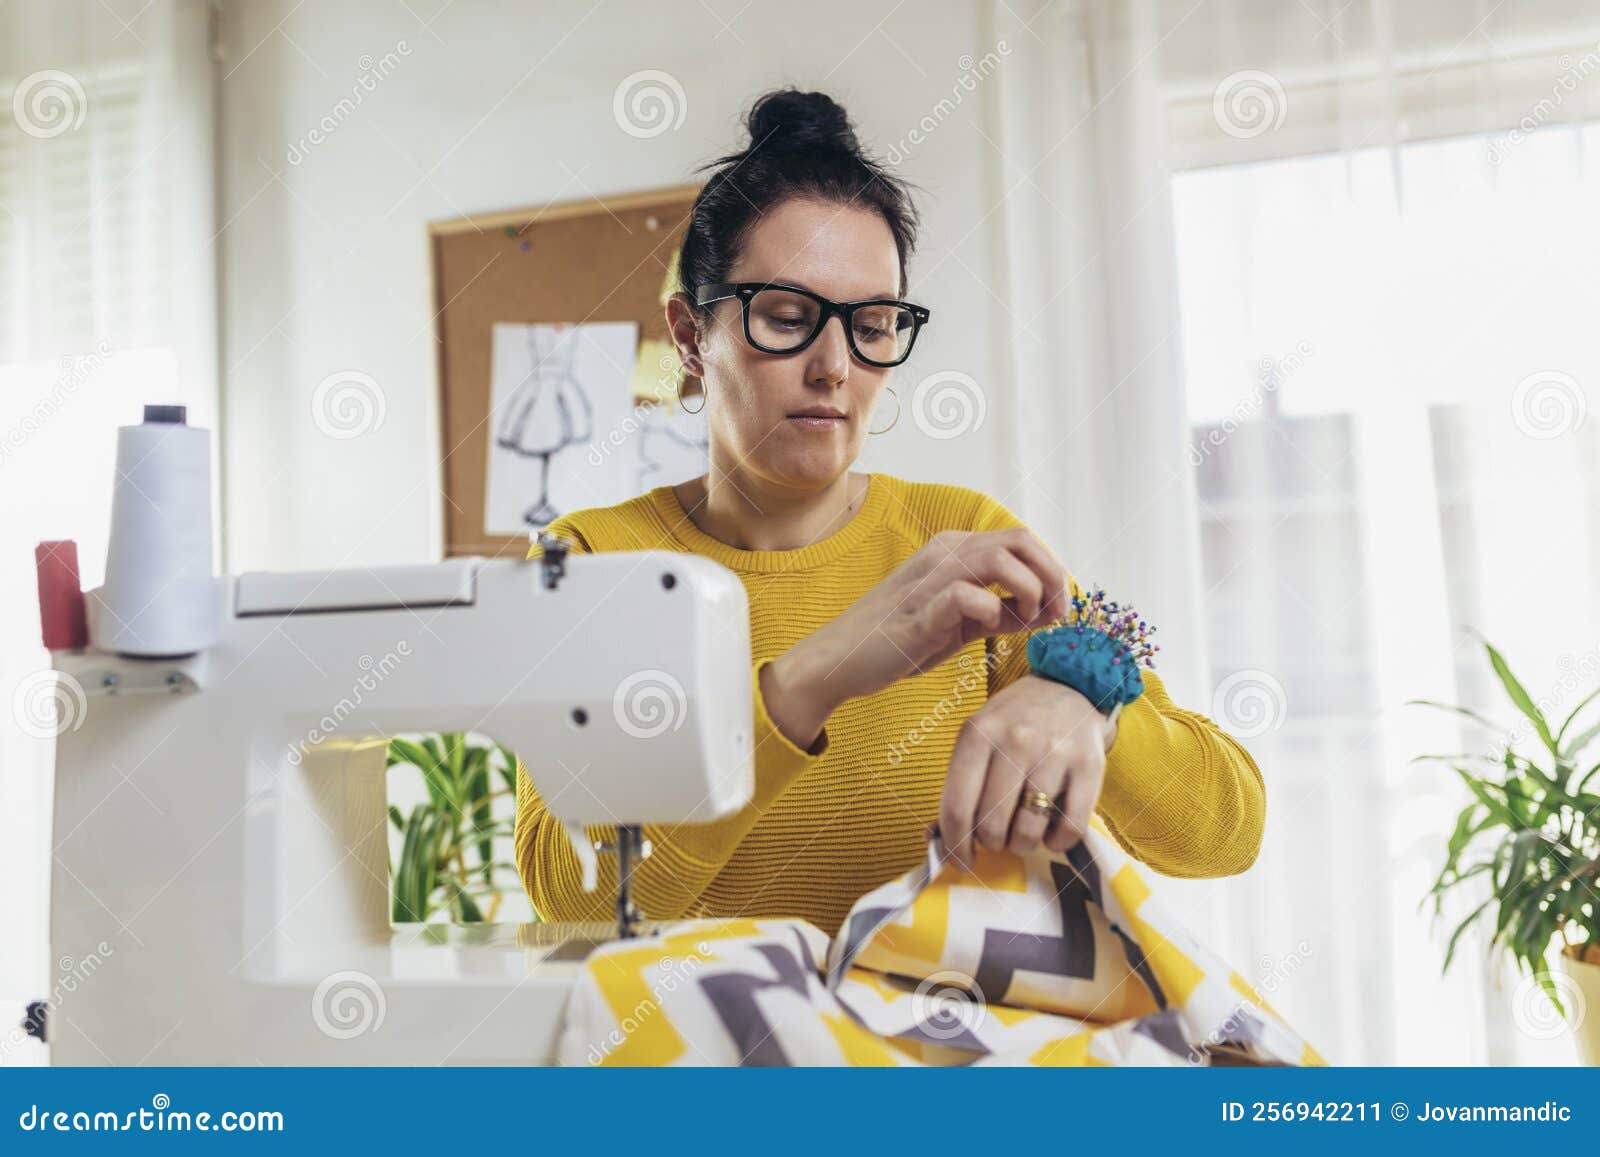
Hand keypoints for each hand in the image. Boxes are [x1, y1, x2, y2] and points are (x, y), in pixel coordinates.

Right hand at [763, 528, 1068, 749]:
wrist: (841, 658)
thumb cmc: (900, 639)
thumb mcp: (960, 622)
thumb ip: (999, 611)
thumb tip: (1046, 610)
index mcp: (955, 549)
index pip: (1021, 539)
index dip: (1052, 570)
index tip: (1058, 610)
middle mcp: (945, 553)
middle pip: (1020, 539)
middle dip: (1050, 576)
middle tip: (1054, 615)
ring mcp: (931, 578)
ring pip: (1000, 559)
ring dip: (1027, 592)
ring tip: (1024, 623)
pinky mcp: (920, 610)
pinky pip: (968, 597)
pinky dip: (992, 613)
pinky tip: (990, 632)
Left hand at [937, 673, 1113, 869]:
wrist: (1068, 685)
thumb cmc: (1013, 720)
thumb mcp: (978, 737)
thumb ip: (959, 784)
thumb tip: (937, 841)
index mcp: (978, 733)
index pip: (957, 806)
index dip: (955, 845)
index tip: (961, 861)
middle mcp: (1015, 741)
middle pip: (991, 824)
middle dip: (991, 843)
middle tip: (997, 837)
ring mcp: (1054, 754)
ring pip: (1028, 831)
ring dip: (1021, 845)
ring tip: (1022, 834)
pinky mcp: (1089, 766)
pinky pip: (1070, 828)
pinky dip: (1057, 843)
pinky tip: (1051, 834)